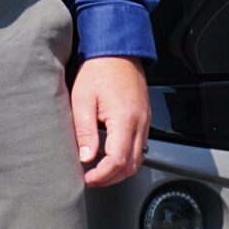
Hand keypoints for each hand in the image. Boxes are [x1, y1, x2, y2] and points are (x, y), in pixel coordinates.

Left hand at [70, 56, 149, 187]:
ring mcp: (145, 120)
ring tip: (98, 171)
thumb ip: (85, 131)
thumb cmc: (99, 69)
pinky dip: (126, 157)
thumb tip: (85, 158)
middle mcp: (140, 122)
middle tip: (91, 179)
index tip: (87, 178)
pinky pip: (140, 145)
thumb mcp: (83, 98)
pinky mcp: (145, 117)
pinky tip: (110, 155)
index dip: (102, 175)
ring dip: (119, 170)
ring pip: (138, 158)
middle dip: (111, 178)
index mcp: (125, 119)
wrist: (117, 48)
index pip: (118, 161)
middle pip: (131, 165)